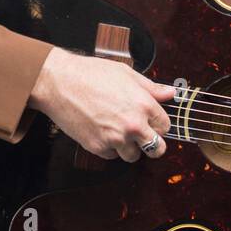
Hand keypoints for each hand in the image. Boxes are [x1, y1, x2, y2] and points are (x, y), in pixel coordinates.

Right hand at [28, 47, 173, 161]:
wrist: (59, 83)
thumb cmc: (91, 74)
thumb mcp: (126, 73)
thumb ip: (151, 88)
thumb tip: (171, 93)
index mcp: (144, 105)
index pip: (165, 127)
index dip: (158, 124)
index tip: (151, 123)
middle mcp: (133, 125)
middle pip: (157, 149)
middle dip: (152, 144)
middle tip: (143, 137)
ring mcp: (116, 138)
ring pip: (133, 156)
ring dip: (128, 147)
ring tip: (117, 131)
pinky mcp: (97, 147)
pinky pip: (111, 156)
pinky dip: (109, 148)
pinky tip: (102, 131)